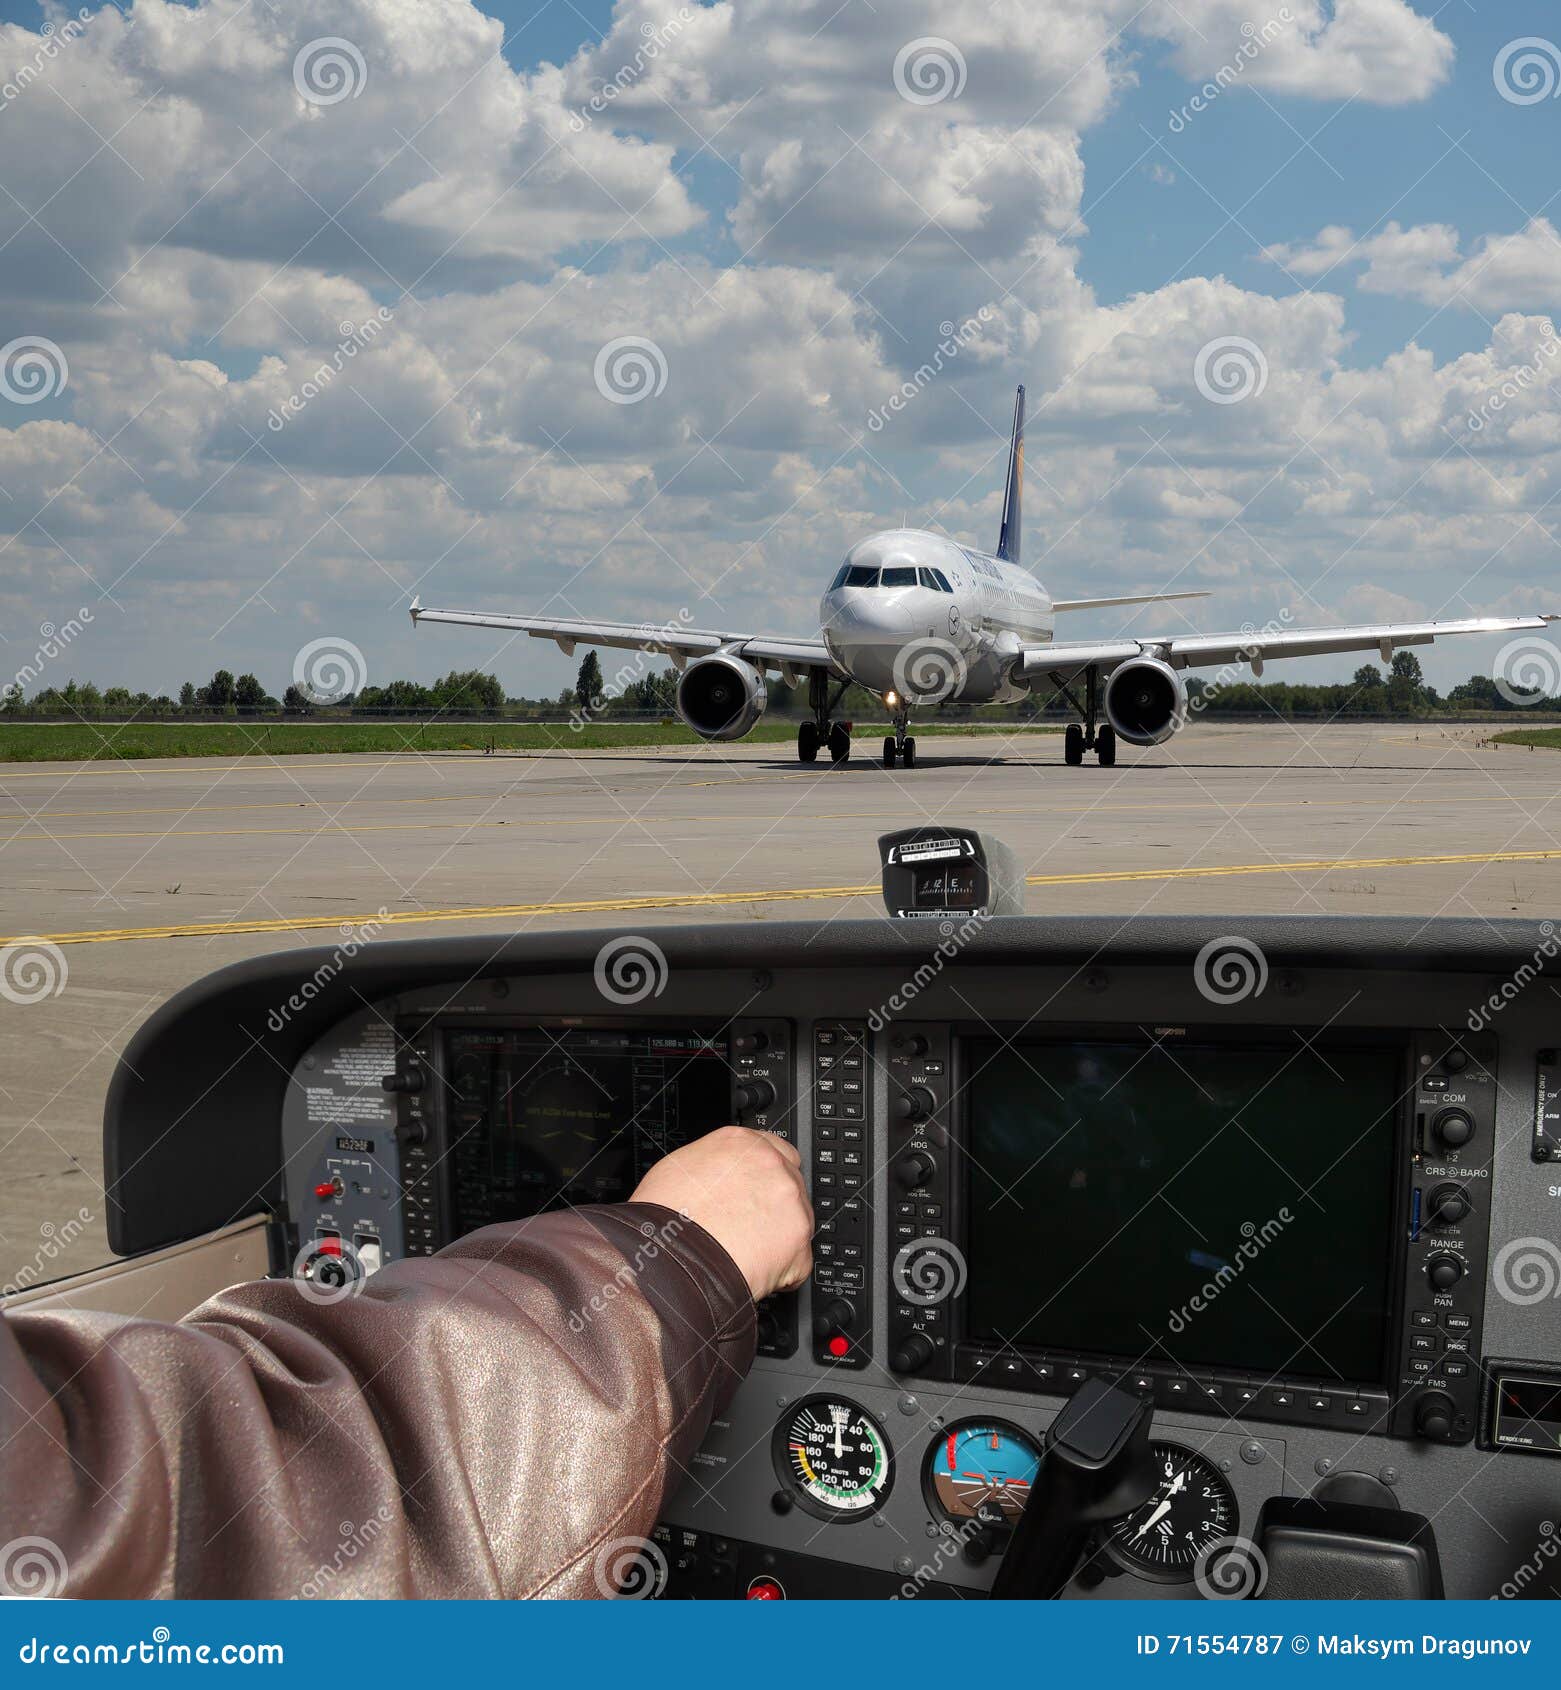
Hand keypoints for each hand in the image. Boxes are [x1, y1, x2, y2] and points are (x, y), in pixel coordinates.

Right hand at [632, 1126, 813, 1301]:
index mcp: (740, 1144)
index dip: (764, 1177)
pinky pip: (799, 1259)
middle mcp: (770, 1164)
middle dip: (774, 1206)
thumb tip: (717, 1178)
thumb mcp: (680, 1168)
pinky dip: (782, 1271)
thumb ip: (713, 1165)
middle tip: (750, 1227)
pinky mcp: (799, 1236)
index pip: (773, 1150)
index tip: (759, 1192)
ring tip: (745, 1253)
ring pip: (797, 1220)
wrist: (669, 1259)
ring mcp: (789, 1198)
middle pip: (790, 1182)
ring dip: (778, 1238)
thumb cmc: (663, 1220)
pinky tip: (755, 1271)